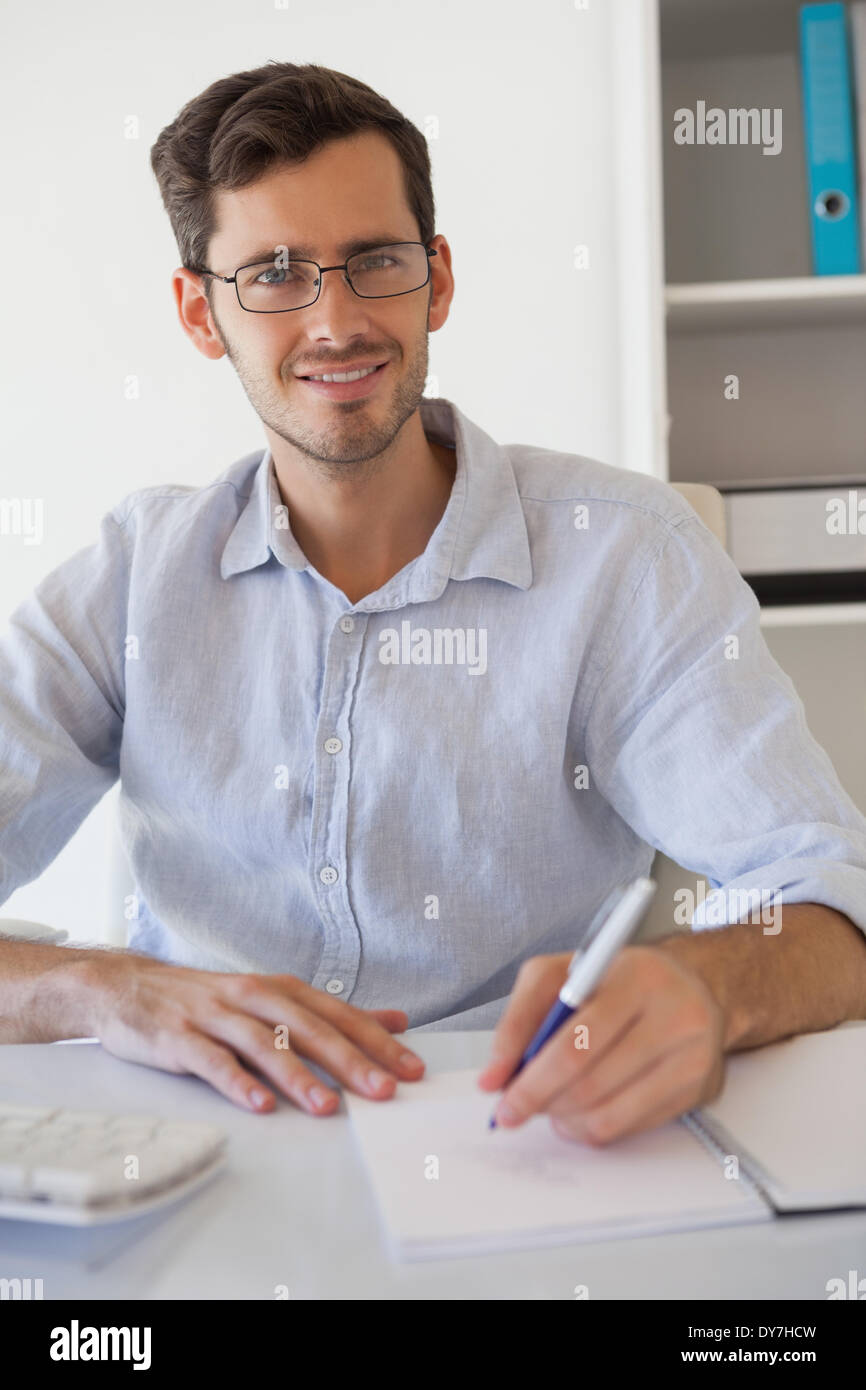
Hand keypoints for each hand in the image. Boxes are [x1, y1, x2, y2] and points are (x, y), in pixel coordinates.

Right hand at [82, 953, 424, 1113]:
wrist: (128, 987)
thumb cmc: (209, 1000)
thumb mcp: (272, 998)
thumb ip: (331, 1014)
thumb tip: (395, 1020)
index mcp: (280, 990)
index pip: (338, 1015)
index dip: (377, 1042)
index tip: (411, 1070)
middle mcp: (252, 997)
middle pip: (309, 1028)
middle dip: (350, 1060)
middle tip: (384, 1091)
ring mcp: (215, 1015)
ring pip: (264, 1044)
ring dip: (298, 1076)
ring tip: (328, 1107)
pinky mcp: (179, 1037)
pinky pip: (212, 1061)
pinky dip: (238, 1083)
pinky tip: (260, 1105)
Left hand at [477, 944, 724, 1144]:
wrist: (689, 984)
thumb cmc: (617, 979)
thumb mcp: (562, 974)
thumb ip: (521, 1018)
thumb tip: (495, 1076)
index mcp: (635, 976)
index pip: (575, 1042)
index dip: (531, 1078)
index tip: (500, 1097)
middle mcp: (673, 1015)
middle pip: (589, 1082)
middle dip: (539, 1100)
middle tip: (513, 1109)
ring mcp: (690, 1056)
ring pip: (607, 1112)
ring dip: (563, 1118)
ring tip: (548, 1105)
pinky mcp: (696, 1089)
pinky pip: (629, 1127)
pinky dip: (591, 1127)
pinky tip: (580, 1111)